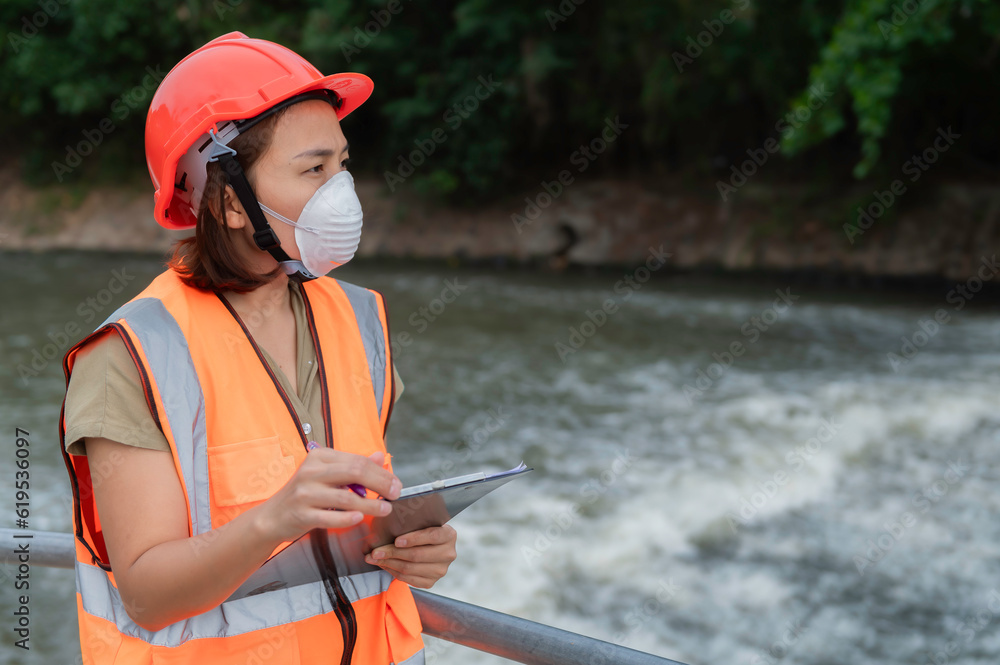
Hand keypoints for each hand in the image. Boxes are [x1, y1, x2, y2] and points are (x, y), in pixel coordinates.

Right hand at [253, 450, 400, 544]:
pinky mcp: (301, 514)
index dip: (381, 472)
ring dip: (370, 505)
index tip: (396, 484)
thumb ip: (353, 466)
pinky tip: (360, 518)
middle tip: (395, 494)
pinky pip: (330, 517)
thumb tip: (380, 456)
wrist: (272, 517)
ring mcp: (305, 493)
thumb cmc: (305, 494)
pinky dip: (347, 518)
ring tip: (385, 509)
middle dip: (380, 483)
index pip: (357, 461)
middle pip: (354, 472)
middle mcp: (311, 472)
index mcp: (320, 457)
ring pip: (346, 498)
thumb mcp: (327, 475)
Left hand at [364, 525, 456, 587]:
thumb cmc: (421, 530)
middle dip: (393, 553)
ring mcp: (441, 570)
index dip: (414, 539)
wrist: (429, 546)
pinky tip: (384, 564)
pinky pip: (408, 579)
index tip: (396, 540)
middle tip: (375, 551)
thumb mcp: (421, 522)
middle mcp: (448, 554)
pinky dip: (393, 572)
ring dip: (389, 563)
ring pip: (410, 569)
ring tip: (374, 558)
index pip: (432, 536)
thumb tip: (387, 517)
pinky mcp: (431, 582)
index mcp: (449, 535)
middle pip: (418, 555)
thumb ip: (411, 520)